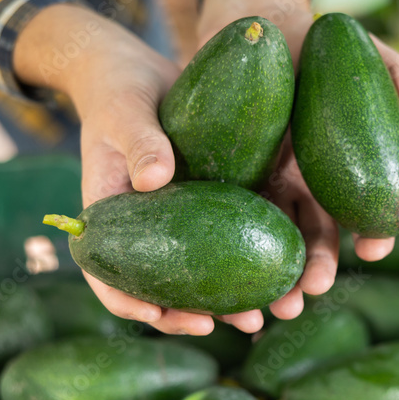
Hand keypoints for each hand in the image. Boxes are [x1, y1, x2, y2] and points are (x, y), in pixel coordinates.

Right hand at [14, 3, 265, 334]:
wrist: (143, 73)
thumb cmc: (120, 91)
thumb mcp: (123, 112)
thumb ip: (139, 141)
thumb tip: (155, 178)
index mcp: (109, 222)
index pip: (109, 278)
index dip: (131, 302)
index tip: (158, 314)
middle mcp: (146, 233)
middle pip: (163, 290)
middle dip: (195, 316)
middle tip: (235, 326)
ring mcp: (182, 223)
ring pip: (203, 275)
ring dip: (235, 299)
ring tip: (273, 312)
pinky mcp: (214, 205)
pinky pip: (233, 240)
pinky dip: (255, 260)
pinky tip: (289, 271)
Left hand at [197, 0, 398, 307]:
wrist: (250, 21)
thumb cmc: (311, 38)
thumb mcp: (357, 48)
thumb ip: (395, 71)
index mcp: (333, 166)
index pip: (357, 210)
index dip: (372, 232)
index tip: (375, 248)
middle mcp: (297, 182)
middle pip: (311, 237)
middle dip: (316, 271)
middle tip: (313, 293)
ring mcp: (258, 182)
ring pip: (266, 240)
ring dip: (271, 277)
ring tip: (270, 306)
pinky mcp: (220, 175)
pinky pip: (222, 219)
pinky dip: (223, 252)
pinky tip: (222, 279)